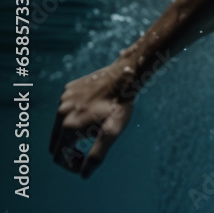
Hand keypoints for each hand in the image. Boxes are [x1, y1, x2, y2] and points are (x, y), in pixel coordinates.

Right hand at [50, 61, 135, 177]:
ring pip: (58, 126)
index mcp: (69, 127)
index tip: (84, 161)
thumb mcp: (112, 133)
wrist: (123, 76)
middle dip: (67, 152)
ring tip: (90, 131)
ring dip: (69, 134)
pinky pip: (64, 109)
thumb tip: (84, 174)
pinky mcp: (67, 90)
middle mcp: (61, 113)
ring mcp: (62, 100)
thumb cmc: (120, 106)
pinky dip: (73, 116)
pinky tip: (92, 112)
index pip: (58, 157)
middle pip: (54, 144)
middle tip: (84, 151)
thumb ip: (97, 155)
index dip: (70, 165)